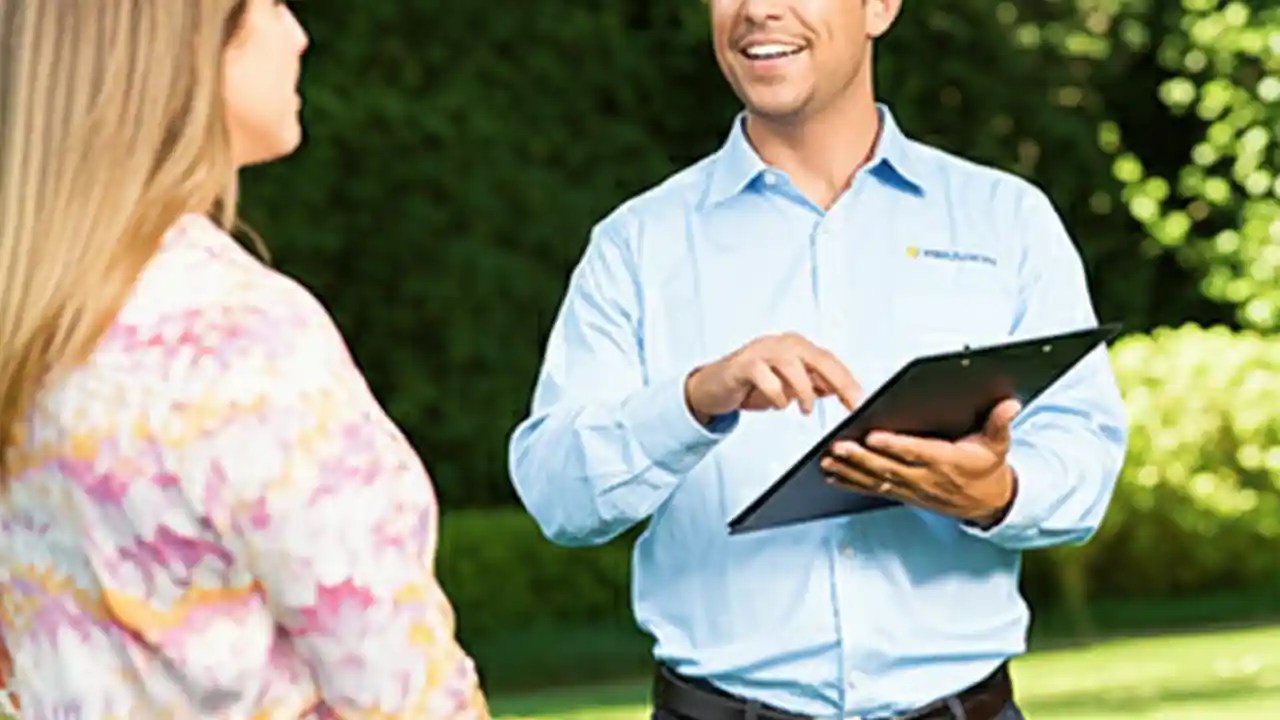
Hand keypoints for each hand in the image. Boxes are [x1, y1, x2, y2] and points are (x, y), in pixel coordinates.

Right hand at [684, 332, 861, 423]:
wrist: (712, 388)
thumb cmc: (752, 384)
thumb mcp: (788, 386)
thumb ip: (813, 385)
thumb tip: (842, 392)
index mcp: (796, 347)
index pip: (828, 361)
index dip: (847, 381)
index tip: (860, 402)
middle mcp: (782, 344)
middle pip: (818, 358)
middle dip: (839, 382)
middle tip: (852, 404)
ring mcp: (761, 351)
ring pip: (793, 364)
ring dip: (805, 390)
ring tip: (806, 409)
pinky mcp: (743, 364)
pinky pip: (765, 377)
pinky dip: (776, 394)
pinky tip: (779, 405)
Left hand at [820, 399, 1021, 524]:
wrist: (988, 503)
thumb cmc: (988, 468)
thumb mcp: (998, 445)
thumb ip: (1000, 424)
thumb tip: (1009, 404)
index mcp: (946, 461)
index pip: (916, 452)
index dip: (894, 445)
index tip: (872, 436)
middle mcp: (926, 477)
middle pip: (889, 467)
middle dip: (861, 458)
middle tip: (836, 447)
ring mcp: (913, 489)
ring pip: (877, 480)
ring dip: (850, 471)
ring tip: (827, 461)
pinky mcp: (905, 494)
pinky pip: (875, 490)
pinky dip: (852, 483)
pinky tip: (832, 476)